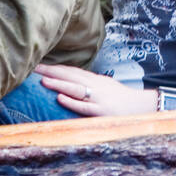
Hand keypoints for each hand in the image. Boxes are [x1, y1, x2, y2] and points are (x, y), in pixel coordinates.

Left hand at [34, 64, 155, 116]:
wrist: (142, 106)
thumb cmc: (122, 98)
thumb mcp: (105, 86)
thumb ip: (89, 84)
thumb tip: (72, 82)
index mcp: (94, 80)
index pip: (71, 71)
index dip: (55, 67)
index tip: (38, 65)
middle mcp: (95, 86)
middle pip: (70, 76)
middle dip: (51, 72)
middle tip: (33, 68)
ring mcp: (98, 98)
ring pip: (76, 89)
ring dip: (59, 84)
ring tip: (43, 81)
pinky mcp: (102, 111)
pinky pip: (84, 107)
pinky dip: (72, 102)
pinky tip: (60, 99)